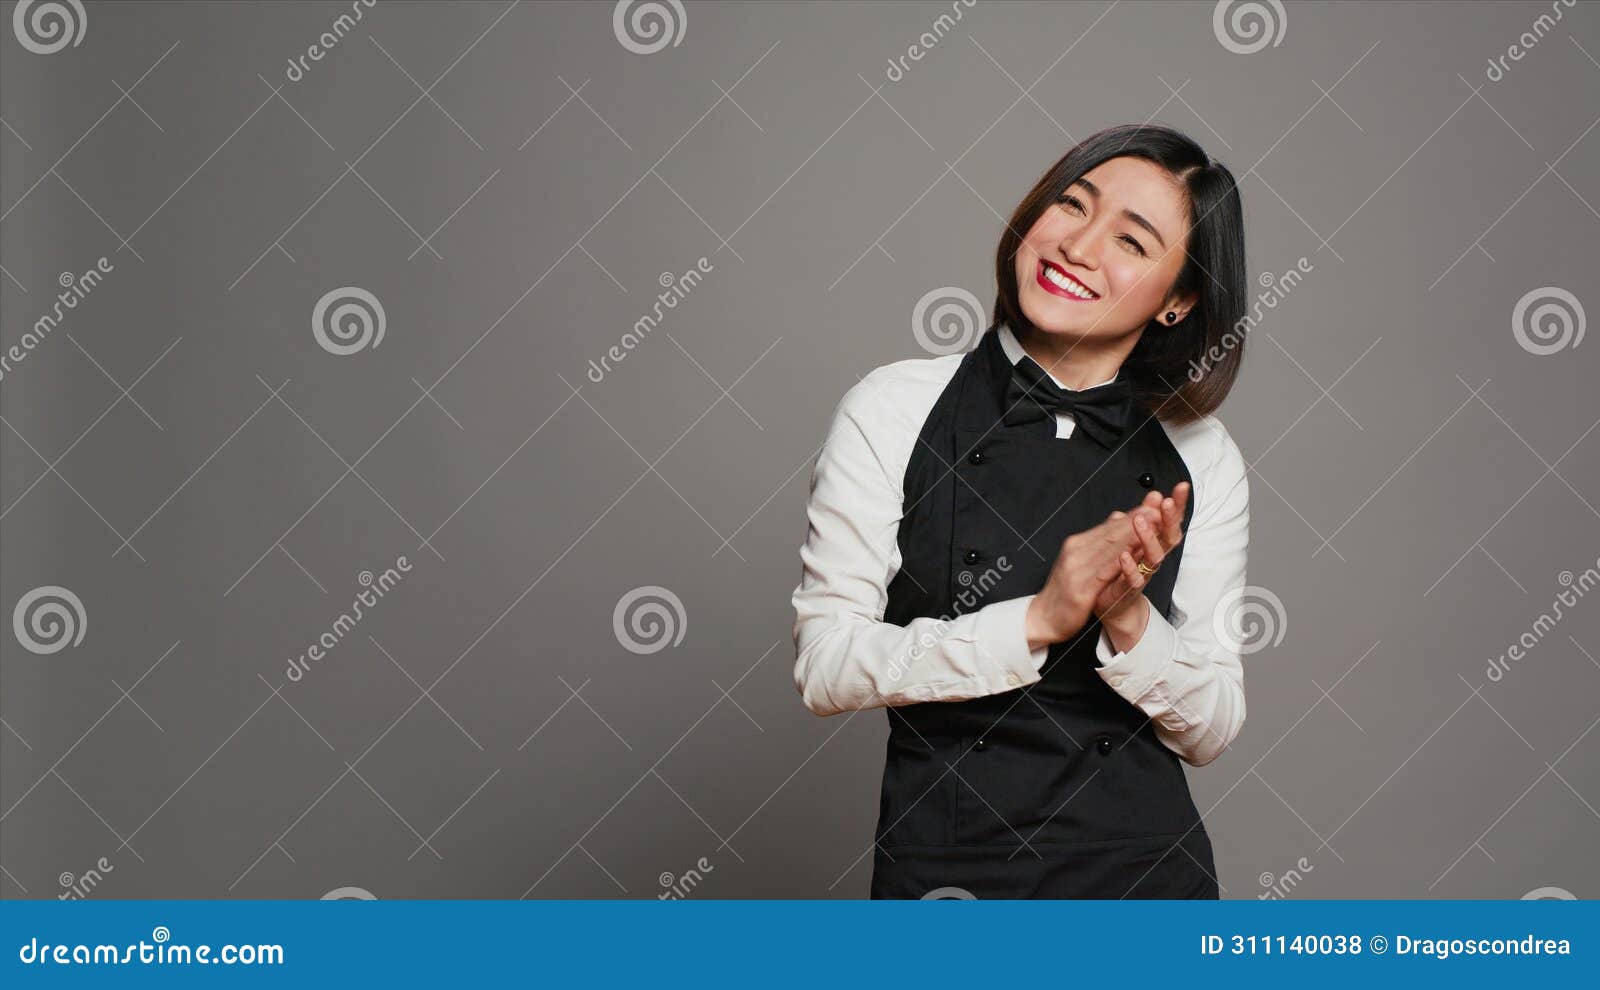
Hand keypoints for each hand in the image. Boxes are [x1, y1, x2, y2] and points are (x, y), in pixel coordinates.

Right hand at [1025, 501, 1165, 650]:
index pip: (1107, 527)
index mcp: (1077, 545)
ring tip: (1150, 527)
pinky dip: (1120, 562)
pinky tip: (1133, 555)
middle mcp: (1075, 553)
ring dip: (1132, 536)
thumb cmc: (1064, 591)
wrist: (1043, 617)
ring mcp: (1076, 570)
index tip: (1151, 506)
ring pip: (1108, 549)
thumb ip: (1099, 542)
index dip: (1131, 516)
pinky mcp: (1080, 590)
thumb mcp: (1080, 562)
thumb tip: (1117, 519)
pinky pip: (1103, 573)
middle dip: (1135, 521)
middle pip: (1110, 534)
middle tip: (1157, 510)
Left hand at [1094, 482, 1189, 650]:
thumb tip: (1152, 496)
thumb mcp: (1130, 536)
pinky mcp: (1129, 590)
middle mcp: (1152, 558)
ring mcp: (1143, 574)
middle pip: (1168, 536)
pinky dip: (1130, 567)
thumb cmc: (1122, 566)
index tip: (1181, 487)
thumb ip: (1140, 517)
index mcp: (1153, 542)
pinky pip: (1133, 579)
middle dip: (1169, 518)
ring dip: (1148, 537)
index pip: (1168, 521)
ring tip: (1141, 520)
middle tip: (1166, 502)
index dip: (1177, 505)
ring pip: (1153, 556)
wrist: (1110, 602)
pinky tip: (1125, 555)